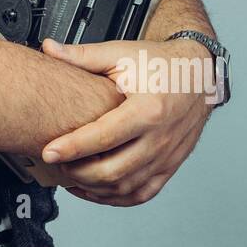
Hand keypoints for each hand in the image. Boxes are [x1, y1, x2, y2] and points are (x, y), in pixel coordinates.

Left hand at [37, 36, 215, 206]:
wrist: (197, 73)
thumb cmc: (160, 63)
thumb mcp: (120, 54)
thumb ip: (82, 55)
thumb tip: (48, 48)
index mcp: (148, 109)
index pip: (104, 137)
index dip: (72, 148)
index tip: (49, 152)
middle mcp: (160, 138)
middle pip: (114, 170)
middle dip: (78, 172)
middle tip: (57, 163)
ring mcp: (167, 156)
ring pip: (126, 187)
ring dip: (94, 188)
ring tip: (70, 175)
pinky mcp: (169, 166)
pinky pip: (142, 194)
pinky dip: (115, 198)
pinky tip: (94, 189)